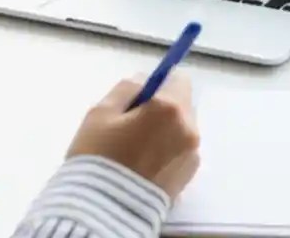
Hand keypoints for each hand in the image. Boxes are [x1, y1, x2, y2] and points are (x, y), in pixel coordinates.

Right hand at [65, 72, 200, 200]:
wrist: (103, 210)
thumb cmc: (98, 157)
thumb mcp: (101, 112)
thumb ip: (127, 89)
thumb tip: (144, 82)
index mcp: (169, 108)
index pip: (177, 79)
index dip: (158, 84)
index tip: (139, 98)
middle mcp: (189, 129)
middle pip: (182, 104)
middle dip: (162, 107)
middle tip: (131, 124)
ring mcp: (191, 155)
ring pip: (182, 128)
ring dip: (165, 129)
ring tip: (136, 148)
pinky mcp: (189, 177)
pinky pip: (181, 151)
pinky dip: (167, 150)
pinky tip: (144, 163)